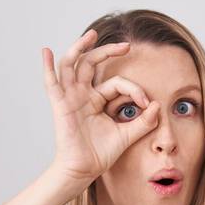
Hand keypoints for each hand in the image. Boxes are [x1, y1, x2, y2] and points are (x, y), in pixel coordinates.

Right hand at [42, 28, 160, 187]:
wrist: (84, 170)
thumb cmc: (101, 154)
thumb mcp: (128, 135)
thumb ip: (144, 121)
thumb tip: (158, 105)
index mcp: (97, 100)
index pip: (116, 83)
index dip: (134, 89)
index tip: (147, 103)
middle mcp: (82, 94)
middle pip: (91, 64)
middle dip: (108, 52)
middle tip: (126, 45)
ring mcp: (70, 97)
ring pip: (72, 65)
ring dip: (79, 48)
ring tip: (90, 35)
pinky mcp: (60, 105)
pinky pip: (51, 83)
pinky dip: (47, 67)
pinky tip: (45, 51)